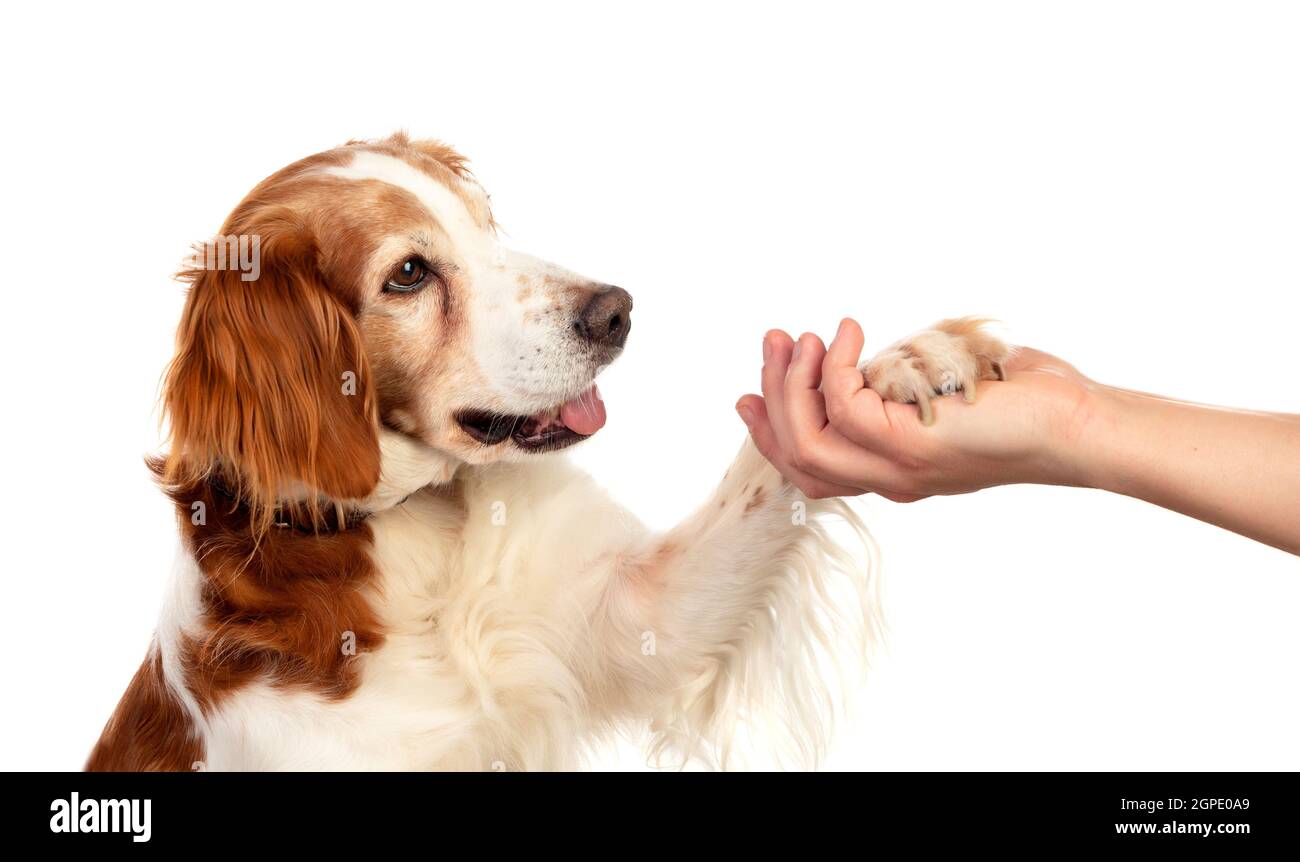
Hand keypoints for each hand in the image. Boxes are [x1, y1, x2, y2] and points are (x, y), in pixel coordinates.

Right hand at [735, 319, 1097, 500]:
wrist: (1071, 423)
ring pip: (806, 442)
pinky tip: (851, 333)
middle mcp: (887, 479)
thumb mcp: (937, 389)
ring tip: (802, 339)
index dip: (768, 433)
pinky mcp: (909, 446)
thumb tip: (860, 354)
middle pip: (796, 457)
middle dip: (771, 397)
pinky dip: (836, 363)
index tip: (746, 393)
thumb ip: (894, 386)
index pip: (809, 468)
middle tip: (774, 341)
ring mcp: (896, 468)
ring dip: (790, 386)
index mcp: (890, 471)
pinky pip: (842, 404)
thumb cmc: (1017, 400)